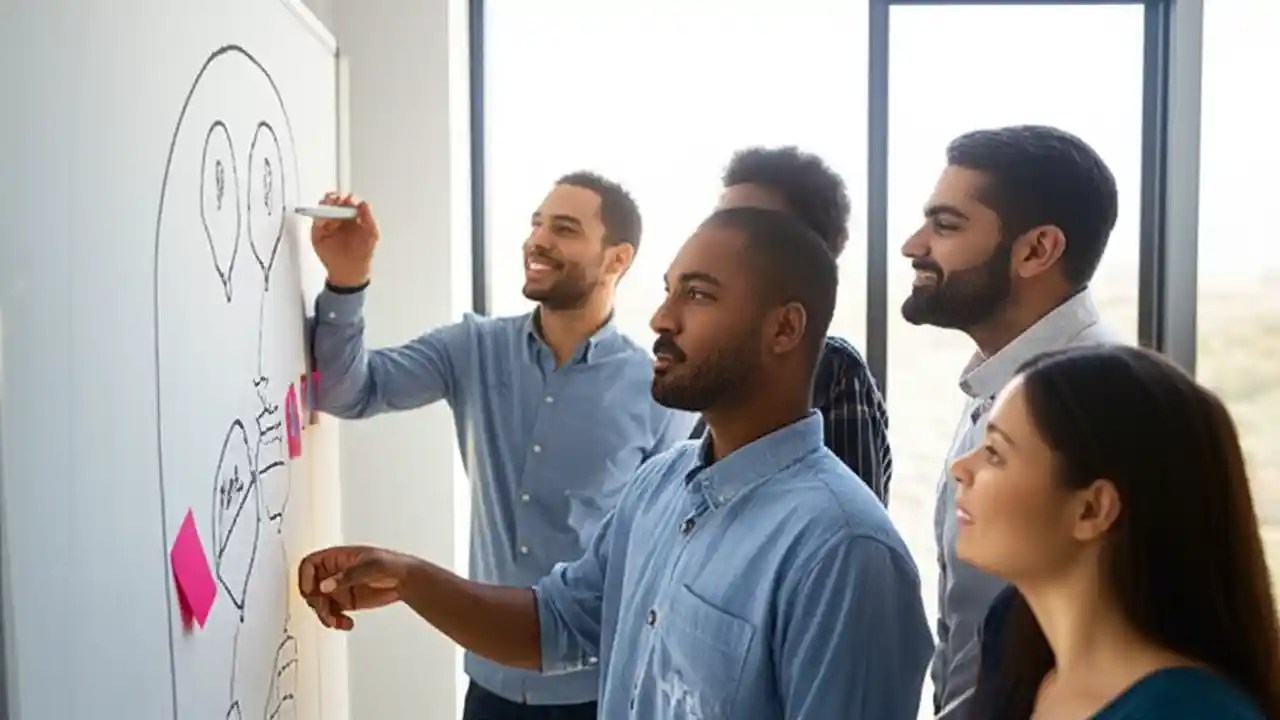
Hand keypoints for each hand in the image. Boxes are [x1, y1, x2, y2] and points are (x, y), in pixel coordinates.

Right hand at [297, 544, 414, 629]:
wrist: (405, 580)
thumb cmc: (391, 564)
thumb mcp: (370, 566)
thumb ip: (347, 576)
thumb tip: (324, 585)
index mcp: (336, 558)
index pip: (310, 564)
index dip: (305, 578)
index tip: (311, 591)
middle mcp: (333, 573)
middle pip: (311, 587)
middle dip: (316, 602)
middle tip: (327, 611)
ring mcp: (338, 588)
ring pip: (318, 603)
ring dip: (325, 615)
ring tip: (338, 622)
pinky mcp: (344, 602)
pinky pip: (330, 613)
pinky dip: (335, 621)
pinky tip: (347, 624)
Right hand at [310, 191, 378, 287]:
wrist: (349, 271)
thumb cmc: (362, 254)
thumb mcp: (371, 235)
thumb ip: (368, 218)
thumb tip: (363, 203)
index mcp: (353, 217)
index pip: (348, 202)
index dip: (348, 199)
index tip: (348, 200)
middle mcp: (340, 219)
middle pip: (334, 202)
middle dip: (335, 199)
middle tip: (336, 200)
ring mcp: (328, 224)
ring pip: (324, 209)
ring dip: (325, 205)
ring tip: (328, 205)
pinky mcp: (318, 233)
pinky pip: (316, 221)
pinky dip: (318, 217)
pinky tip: (323, 218)